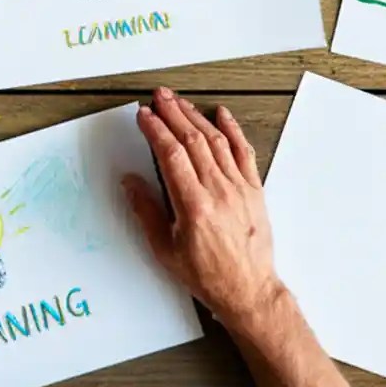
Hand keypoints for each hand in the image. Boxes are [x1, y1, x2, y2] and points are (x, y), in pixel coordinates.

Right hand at [123, 88, 283, 332]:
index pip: (171, 154)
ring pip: (216, 141)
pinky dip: (232, 129)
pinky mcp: (254, 190)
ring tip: (180, 101)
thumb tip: (131, 182)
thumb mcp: (165, 250)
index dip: (155, 130)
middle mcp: (219, 191)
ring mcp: (239, 188)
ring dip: (196, 117)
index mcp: (194, 206)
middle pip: (193, 140)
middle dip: (173, 114)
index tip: (144, 115)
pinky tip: (221, 114)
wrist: (248, 289)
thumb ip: (146, 212)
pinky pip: (243, 152)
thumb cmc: (207, 275)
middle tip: (159, 96)